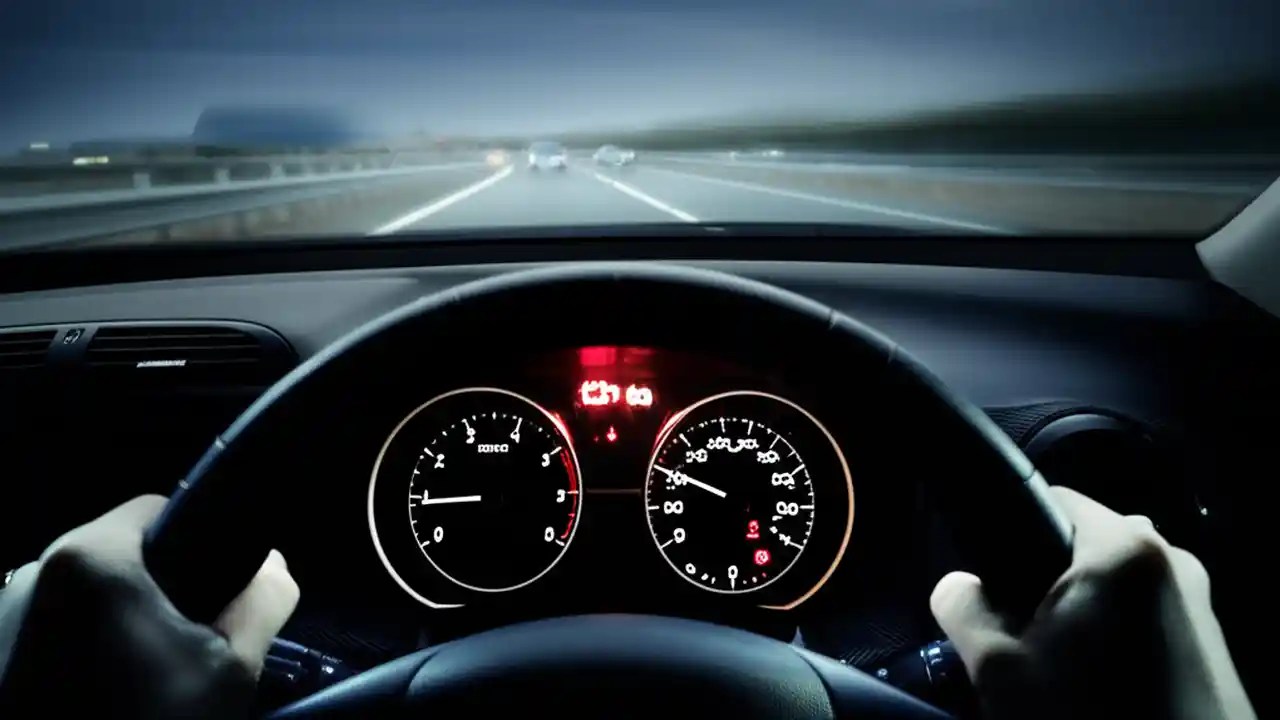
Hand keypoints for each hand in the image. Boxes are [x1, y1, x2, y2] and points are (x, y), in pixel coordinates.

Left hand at [0, 496, 298, 718]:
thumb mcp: (231, 670)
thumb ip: (263, 602)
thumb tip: (274, 568)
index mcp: (91, 560)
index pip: (158, 507)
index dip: (200, 540)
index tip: (217, 588)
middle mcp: (30, 577)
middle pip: (116, 554)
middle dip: (154, 588)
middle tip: (184, 645)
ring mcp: (0, 622)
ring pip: (80, 597)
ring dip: (113, 622)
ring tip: (143, 678)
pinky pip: (49, 633)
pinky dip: (78, 652)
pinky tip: (106, 695)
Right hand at [931, 486, 1254, 719]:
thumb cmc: (1089, 717)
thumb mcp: (999, 669)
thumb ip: (963, 609)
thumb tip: (957, 587)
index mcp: (1122, 547)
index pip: (1050, 499)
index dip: (1010, 534)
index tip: (994, 584)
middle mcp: (1171, 559)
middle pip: (1083, 545)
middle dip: (1047, 582)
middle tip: (1023, 638)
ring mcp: (1199, 603)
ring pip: (1115, 584)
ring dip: (1083, 614)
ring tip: (1060, 671)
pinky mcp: (1212, 645)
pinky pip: (1145, 617)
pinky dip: (1116, 639)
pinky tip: (1099, 687)